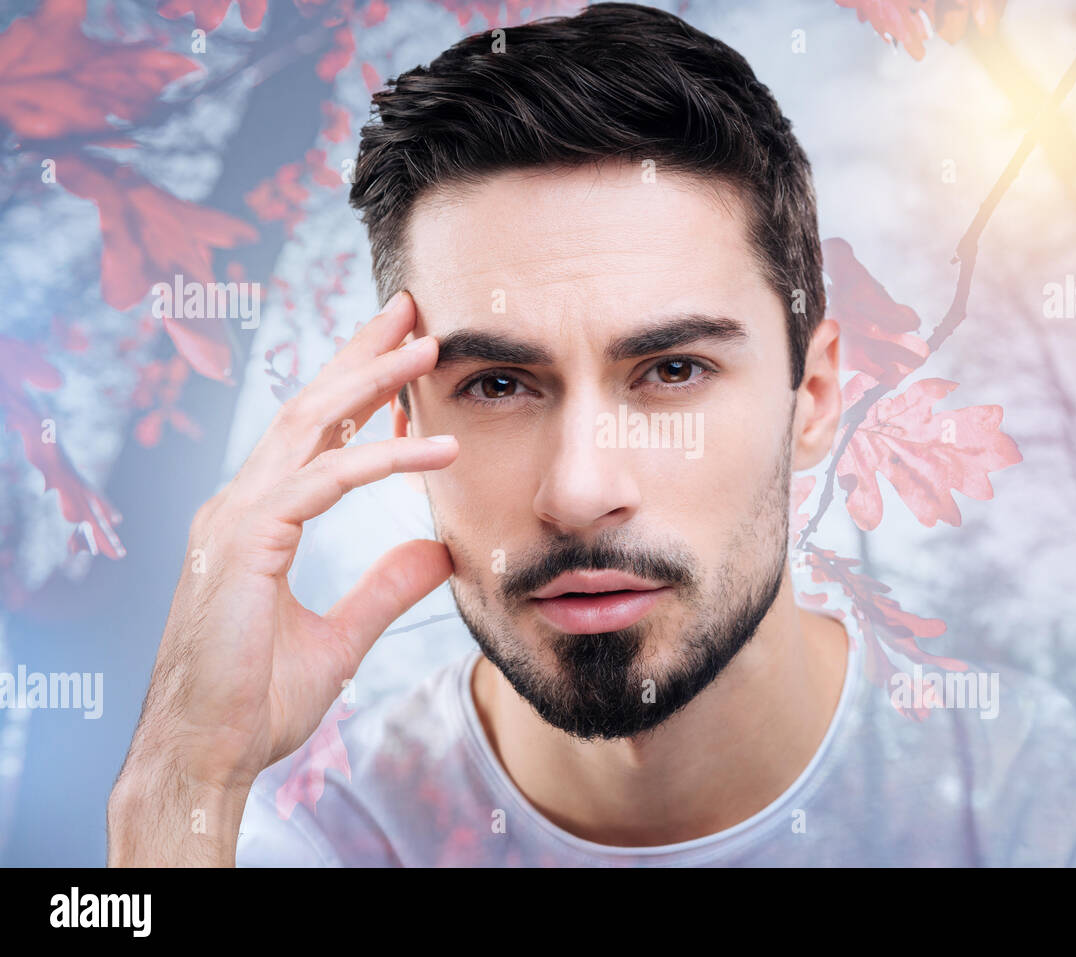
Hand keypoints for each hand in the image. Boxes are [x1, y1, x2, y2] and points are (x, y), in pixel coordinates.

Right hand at [108, 290, 454, 864]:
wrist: (205, 756)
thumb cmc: (256, 702)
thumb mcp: (342, 637)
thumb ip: (386, 587)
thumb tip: (438, 550)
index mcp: (257, 518)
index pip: (315, 435)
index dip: (359, 389)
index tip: (406, 356)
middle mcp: (241, 504)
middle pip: (309, 406)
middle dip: (361, 353)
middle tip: (412, 308)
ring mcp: (237, 519)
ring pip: (310, 425)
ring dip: (371, 379)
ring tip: (426, 344)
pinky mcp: (246, 544)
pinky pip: (325, 483)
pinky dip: (383, 458)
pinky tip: (437, 449)